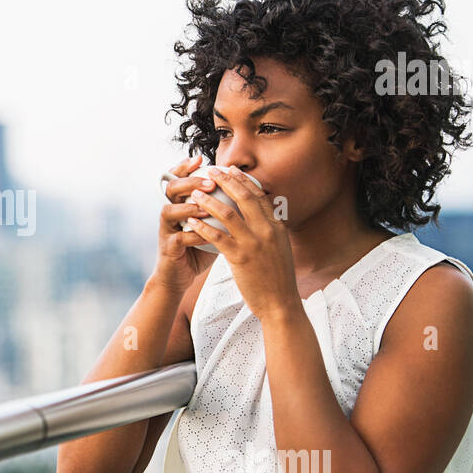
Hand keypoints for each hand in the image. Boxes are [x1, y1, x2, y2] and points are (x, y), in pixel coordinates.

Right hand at [154, 156, 219, 293]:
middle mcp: (171, 213)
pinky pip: (179, 238)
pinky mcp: (169, 248)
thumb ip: (222, 208)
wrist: (180, 276)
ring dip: (189, 207)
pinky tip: (208, 234)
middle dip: (189, 182)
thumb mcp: (211, 224)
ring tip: (206, 207)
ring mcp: (167, 230)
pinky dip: (194, 235)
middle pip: (171, 188)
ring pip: (169, 210)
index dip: (185, 167)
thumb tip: (248, 190)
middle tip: (209, 182)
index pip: (179, 178)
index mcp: (180, 203)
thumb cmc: (199, 248)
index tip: (200, 158)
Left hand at [189, 167, 298, 320]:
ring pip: (228, 214)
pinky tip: (192, 222)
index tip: (231, 170)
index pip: (259, 195)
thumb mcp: (279, 247)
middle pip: (244, 197)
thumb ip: (269, 230)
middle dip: (226, 181)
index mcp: (277, 226)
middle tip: (211, 171)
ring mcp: (254, 243)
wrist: (280, 302)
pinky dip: (203, 227)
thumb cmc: (277, 277)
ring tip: (194, 194)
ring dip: (209, 201)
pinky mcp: (240, 258)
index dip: (243, 180)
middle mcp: (267, 230)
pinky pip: (218, 237)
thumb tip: (260, 216)